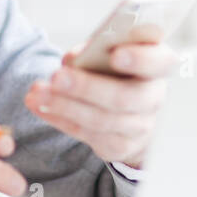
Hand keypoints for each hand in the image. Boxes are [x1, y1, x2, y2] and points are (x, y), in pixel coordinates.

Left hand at [24, 40, 176, 169]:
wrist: (131, 112)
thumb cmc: (118, 72)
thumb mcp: (112, 52)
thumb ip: (96, 50)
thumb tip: (73, 60)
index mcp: (157, 66)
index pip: (159, 62)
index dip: (140, 59)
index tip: (116, 55)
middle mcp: (153, 98)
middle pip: (124, 98)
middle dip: (87, 88)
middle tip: (57, 76)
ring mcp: (139, 127)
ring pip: (100, 120)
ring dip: (64, 106)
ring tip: (38, 93)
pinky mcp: (119, 146)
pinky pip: (86, 134)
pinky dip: (59, 119)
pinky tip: (40, 106)